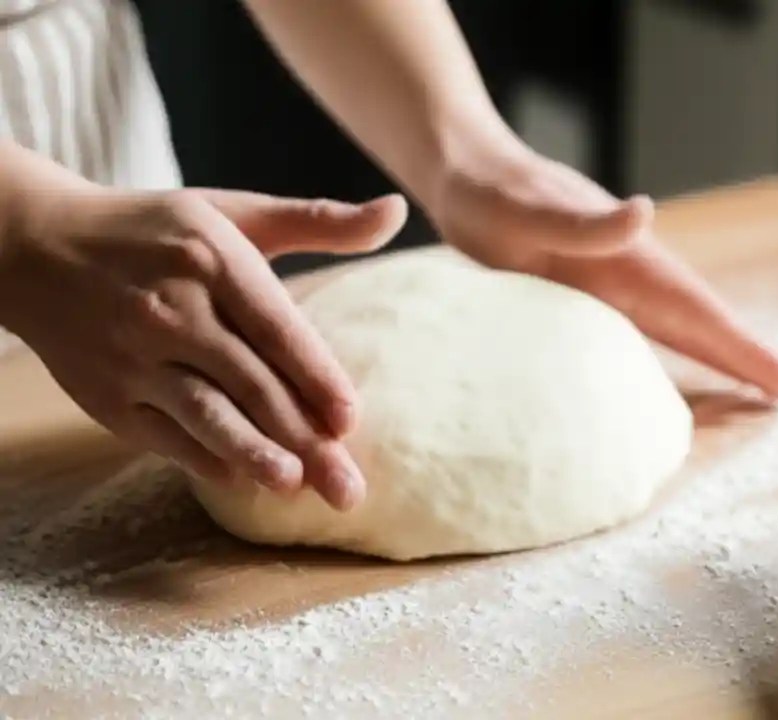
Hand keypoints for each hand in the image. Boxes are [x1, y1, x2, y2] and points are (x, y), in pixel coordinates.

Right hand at [0, 187, 406, 509]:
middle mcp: (172, 309)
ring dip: (252, 453)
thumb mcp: (234, 213)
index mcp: (213, 259)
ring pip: (204, 413)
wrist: (35, 245)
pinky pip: (163, 434)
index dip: (315, 377)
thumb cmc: (158, 232)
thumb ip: (318, 220)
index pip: (276, 328)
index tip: (350, 418)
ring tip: (293, 486)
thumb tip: (397, 211)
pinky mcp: (106, 394)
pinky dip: (204, 458)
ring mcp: (134, 356)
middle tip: (349, 487)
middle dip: (303, 439)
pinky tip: (244, 480)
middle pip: (250, 383)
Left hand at [426, 137, 777, 400]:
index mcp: (630, 261)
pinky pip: (648, 328)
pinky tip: (688, 366)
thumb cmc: (495, 195)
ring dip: (723, 354)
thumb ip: (585, 223)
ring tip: (765, 387)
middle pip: (704, 323)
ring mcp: (616, 284)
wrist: (467, 175)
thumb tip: (647, 214)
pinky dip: (680, 347)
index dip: (746, 350)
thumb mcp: (531, 211)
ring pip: (682, 326)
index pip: (701, 312)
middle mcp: (633, 274)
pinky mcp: (592, 293)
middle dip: (750, 358)